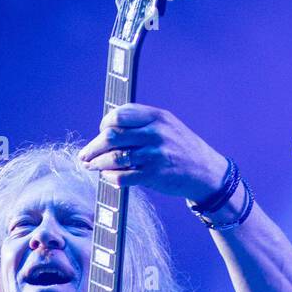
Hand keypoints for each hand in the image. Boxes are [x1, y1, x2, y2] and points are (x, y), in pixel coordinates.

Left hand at [78, 104, 226, 199]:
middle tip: (85, 154)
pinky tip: (108, 177)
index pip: (120, 115)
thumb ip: (142, 122)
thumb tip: (109, 128)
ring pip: (114, 157)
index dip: (105, 124)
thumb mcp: (167, 126)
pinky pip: (123, 176)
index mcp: (156, 117)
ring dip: (97, 163)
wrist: (206, 172)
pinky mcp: (154, 175)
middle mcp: (155, 134)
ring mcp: (154, 155)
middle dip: (93, 147)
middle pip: (112, 136)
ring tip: (90, 166)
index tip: (101, 132)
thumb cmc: (182, 148)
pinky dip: (111, 177)